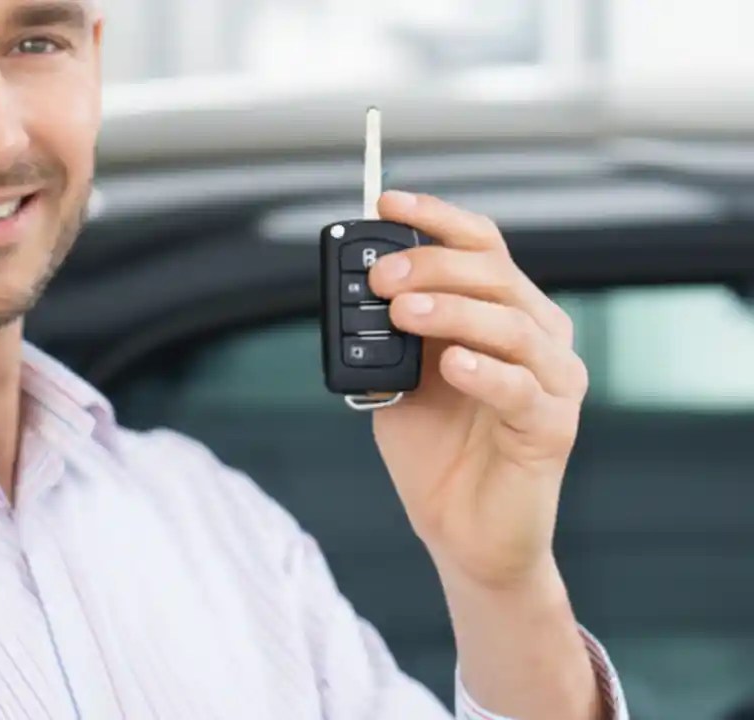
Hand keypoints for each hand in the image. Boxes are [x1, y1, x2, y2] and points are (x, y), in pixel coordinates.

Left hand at [367, 190, 589, 589]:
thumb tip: (362, 287)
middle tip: (382, 278)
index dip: (437, 218)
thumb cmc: (435, 452)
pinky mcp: (553, 428)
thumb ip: (392, 335)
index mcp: (502, 313)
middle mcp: (537, 337)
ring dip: (452, 311)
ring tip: (403, 314)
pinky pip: (523, 389)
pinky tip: (450, 365)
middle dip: (433, 266)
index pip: (482, 246)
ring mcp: (553, 381)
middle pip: (495, 276)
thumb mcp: (401, 378)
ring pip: (512, 324)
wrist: (461, 534)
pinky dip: (485, 371)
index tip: (387, 203)